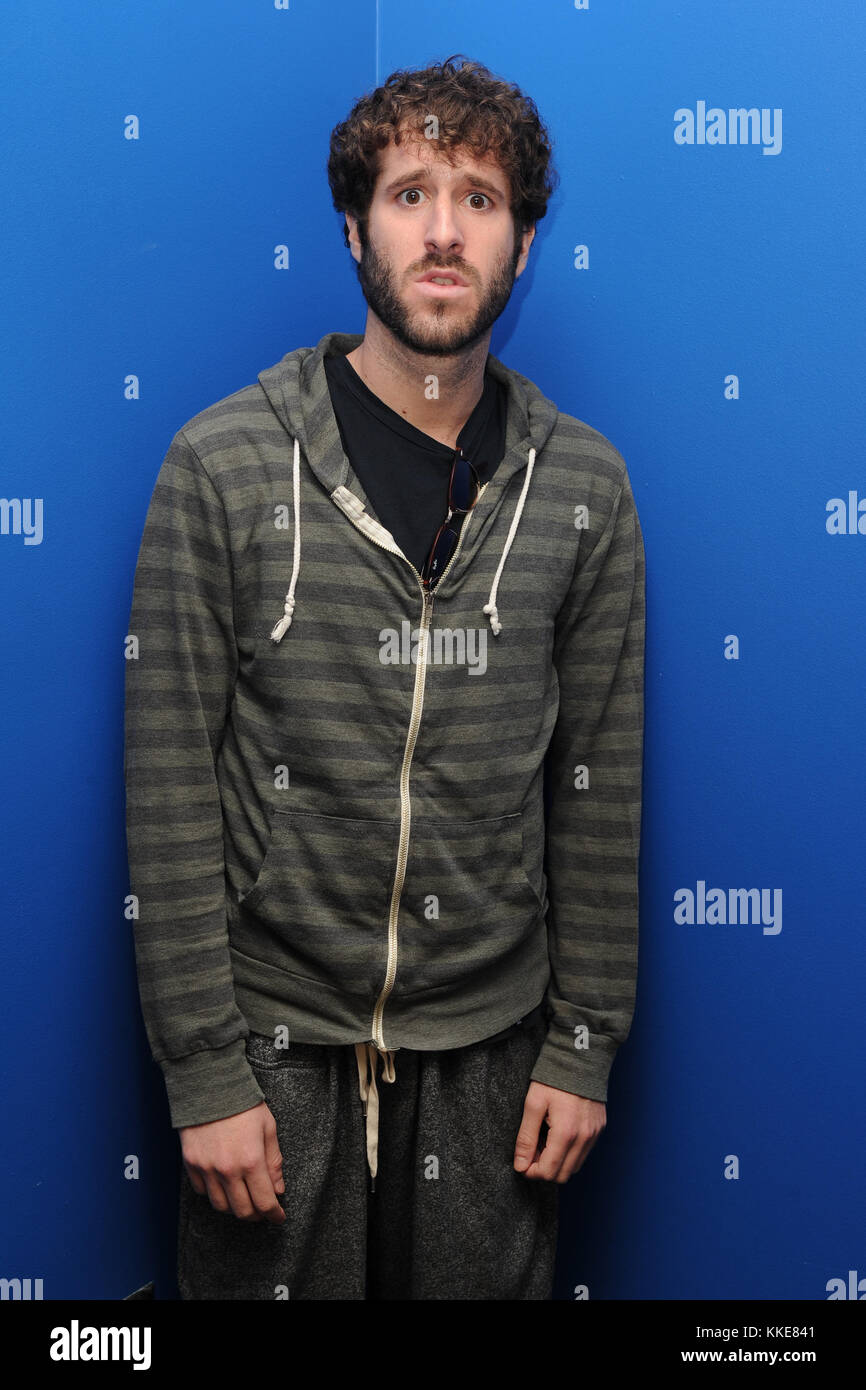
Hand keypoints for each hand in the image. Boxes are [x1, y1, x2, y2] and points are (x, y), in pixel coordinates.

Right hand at [179, 1101, 285, 1222]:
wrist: (210, 1085)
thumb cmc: (243, 1103)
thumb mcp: (268, 1128)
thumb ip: (274, 1162)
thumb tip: (278, 1189)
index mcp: (251, 1160)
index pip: (264, 1202)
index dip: (274, 1214)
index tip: (278, 1217)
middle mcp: (228, 1170)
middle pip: (242, 1210)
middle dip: (256, 1215)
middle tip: (262, 1210)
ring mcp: (207, 1169)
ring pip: (221, 1205)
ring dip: (235, 1207)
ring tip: (243, 1198)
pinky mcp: (191, 1164)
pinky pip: (202, 1191)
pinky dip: (214, 1194)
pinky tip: (224, 1185)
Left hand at [513, 1081, 604, 1182]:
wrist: (580, 1058)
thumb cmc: (554, 1079)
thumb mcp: (533, 1104)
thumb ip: (526, 1138)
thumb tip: (520, 1165)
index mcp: (566, 1133)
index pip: (548, 1171)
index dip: (532, 1172)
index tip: (522, 1162)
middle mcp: (584, 1138)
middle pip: (562, 1175)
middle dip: (544, 1169)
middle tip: (533, 1150)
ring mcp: (594, 1135)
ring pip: (575, 1166)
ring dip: (558, 1162)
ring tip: (545, 1141)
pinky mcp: (599, 1129)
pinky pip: (584, 1153)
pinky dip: (570, 1152)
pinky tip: (558, 1135)